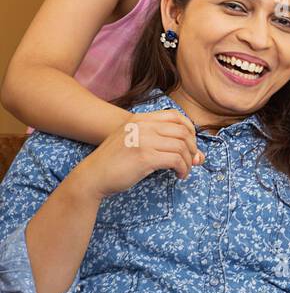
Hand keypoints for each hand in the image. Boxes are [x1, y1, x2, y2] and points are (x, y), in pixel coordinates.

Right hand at [77, 110, 202, 200]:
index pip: (175, 116)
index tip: (190, 144)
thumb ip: (158, 142)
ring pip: (181, 146)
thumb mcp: (133, 142)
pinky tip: (179, 175)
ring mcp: (143, 140)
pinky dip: (183, 168)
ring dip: (188, 161)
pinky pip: (175, 160)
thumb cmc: (114, 163)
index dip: (189, 129)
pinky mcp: (144, 157)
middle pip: (182, 131)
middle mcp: (142, 126)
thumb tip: (196, 153)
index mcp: (139, 119)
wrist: (92, 176)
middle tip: (192, 160)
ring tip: (184, 171)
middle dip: (192, 147)